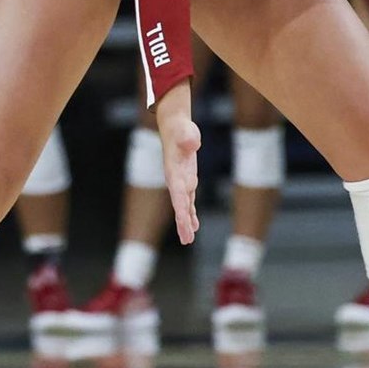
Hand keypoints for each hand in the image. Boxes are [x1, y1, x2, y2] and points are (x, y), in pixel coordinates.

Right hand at [155, 83, 200, 244]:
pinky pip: (189, 201)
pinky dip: (191, 213)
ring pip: (184, 207)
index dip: (180, 210)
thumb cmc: (180, 129)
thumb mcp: (186, 132)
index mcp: (174, 173)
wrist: (175, 126)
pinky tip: (194, 225)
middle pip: (179, 206)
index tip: (183, 223)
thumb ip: (188, 138)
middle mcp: (176, 181)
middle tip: (186, 240)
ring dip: (186, 223)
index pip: (178, 195)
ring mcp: (182, 182)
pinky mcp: (188, 180)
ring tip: (188, 239)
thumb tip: (193, 144)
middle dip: (182, 223)